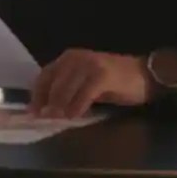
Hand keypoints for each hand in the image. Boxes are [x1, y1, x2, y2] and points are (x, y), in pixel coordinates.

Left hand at [28, 48, 150, 118]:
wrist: (145, 74)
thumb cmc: (114, 81)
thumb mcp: (86, 81)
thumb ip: (68, 88)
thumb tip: (47, 108)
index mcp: (69, 58)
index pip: (45, 76)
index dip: (36, 95)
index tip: (31, 112)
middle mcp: (76, 58)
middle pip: (52, 82)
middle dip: (46, 103)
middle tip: (43, 119)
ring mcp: (89, 65)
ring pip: (65, 88)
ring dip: (59, 106)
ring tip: (56, 120)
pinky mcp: (102, 75)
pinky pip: (84, 93)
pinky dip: (77, 106)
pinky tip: (74, 117)